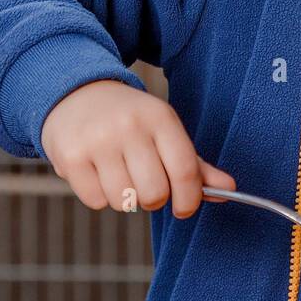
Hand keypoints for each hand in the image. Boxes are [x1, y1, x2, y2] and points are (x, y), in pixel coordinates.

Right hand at [41, 79, 235, 217]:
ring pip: (124, 202)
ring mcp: (97, 141)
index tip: (184, 207)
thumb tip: (230, 190)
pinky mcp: (70, 157)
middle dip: (154, 199)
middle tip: (146, 185)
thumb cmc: (131, 120)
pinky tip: (97, 173)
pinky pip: (96, 202)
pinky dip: (100, 196)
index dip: (190, 199)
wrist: (77, 93)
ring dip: (125, 198)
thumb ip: (196, 165)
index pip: (185, 171)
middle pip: (155, 194)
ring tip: (119, 174)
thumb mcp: (165, 131)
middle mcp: (129, 127)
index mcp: (160, 118)